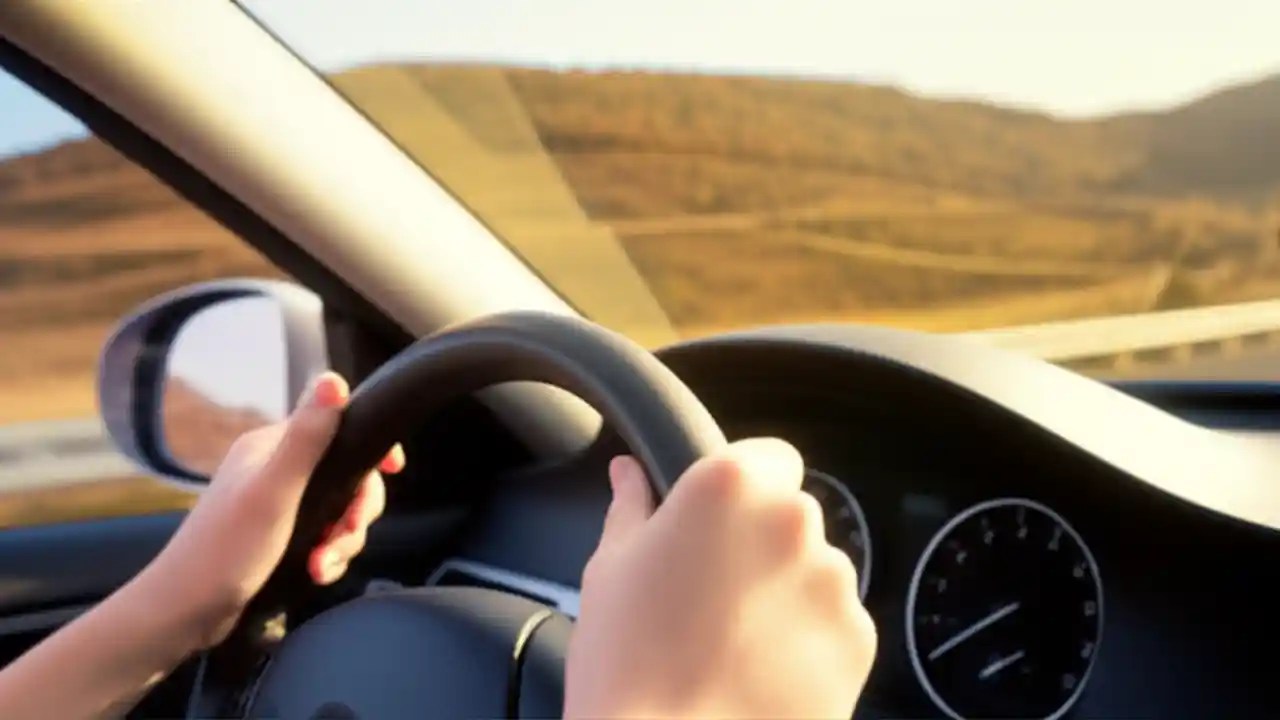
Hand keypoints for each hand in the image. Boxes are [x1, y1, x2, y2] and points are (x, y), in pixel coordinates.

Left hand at [143, 372, 402, 649]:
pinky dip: (327, 556)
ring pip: (339, 511)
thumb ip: (307, 438)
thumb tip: (333, 378)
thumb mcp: (274, 491)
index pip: (337, 428)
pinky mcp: (277, 536)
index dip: (369, 448)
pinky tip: (316, 573)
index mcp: (270, 447)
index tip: (393, 470)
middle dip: (355, 511)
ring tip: (322, 565)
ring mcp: (276, 504)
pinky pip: (323, 537)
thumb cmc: (226, 551)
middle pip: (347, 475)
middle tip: (344, 535)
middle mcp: (273, 469)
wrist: (184, 613)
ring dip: (341, 541)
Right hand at [564, 438, 876, 719]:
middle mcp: (793, 522)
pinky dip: (809, 641)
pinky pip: (836, 623)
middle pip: (792, 515)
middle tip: (714, 591)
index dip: (746, 489)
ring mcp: (833, 582)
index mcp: (729, 488)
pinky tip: (761, 670)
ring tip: (735, 641)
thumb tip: (629, 472)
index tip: (720, 524)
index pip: (771, 457)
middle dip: (763, 543)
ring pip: (816, 570)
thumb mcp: (610, 570)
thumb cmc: (627, 663)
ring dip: (788, 592)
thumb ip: (632, 506)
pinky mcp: (859, 640)